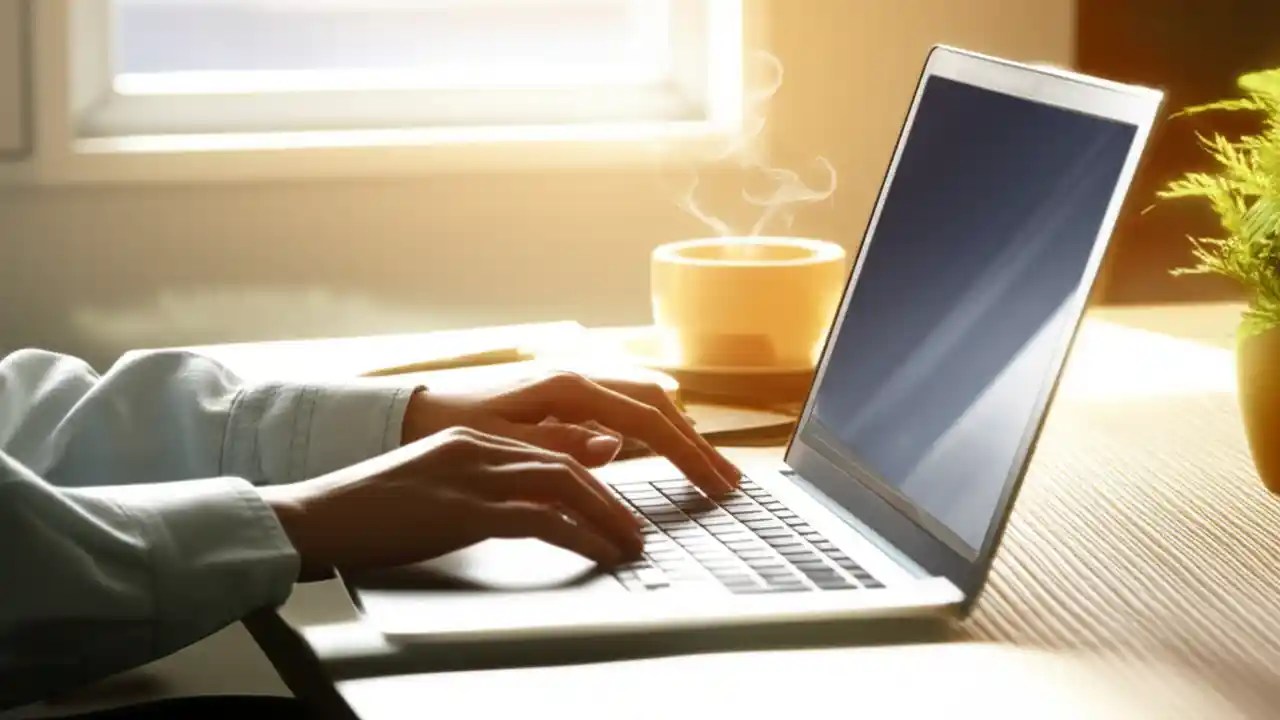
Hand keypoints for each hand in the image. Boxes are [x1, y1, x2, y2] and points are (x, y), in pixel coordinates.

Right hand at [260, 426, 644, 579]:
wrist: (315, 518)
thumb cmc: (370, 513)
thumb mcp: (437, 489)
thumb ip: (485, 486)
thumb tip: (535, 499)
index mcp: (472, 436)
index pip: (552, 446)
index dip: (595, 473)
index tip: (620, 500)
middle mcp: (477, 444)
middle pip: (568, 462)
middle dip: (613, 496)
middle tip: (638, 528)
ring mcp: (471, 473)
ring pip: (563, 484)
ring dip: (607, 516)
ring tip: (631, 544)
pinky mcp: (463, 508)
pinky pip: (539, 519)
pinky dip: (580, 535)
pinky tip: (600, 553)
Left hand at [401, 372, 740, 495]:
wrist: (409, 412)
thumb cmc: (448, 428)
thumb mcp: (499, 445)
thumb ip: (558, 446)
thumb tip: (614, 448)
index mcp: (566, 388)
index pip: (647, 419)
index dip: (688, 452)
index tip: (716, 484)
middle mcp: (576, 379)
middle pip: (657, 404)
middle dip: (696, 442)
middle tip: (729, 481)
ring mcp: (573, 389)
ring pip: (644, 405)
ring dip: (679, 436)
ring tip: (709, 470)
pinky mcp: (565, 403)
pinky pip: (623, 413)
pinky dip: (653, 433)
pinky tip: (664, 456)